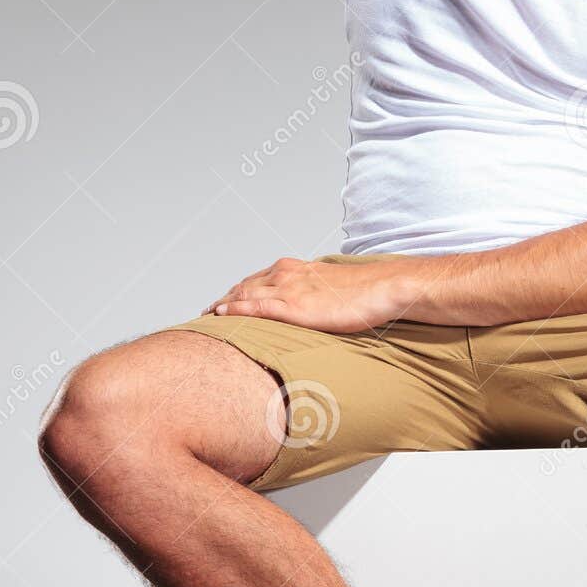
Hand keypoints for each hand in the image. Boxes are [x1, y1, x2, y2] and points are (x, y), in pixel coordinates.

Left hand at [202, 256, 416, 333]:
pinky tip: (218, 315)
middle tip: (203, 313)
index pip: (255, 280)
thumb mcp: (333, 290)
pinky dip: (232, 309)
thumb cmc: (366, 292)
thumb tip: (312, 311)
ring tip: (202, 318)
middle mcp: (286, 274)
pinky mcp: (294, 306)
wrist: (384, 288)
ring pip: (241, 294)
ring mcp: (289, 288)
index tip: (221, 303)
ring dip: (219, 305)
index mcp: (295, 268)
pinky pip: (254, 306)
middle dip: (221, 299)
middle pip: (242, 286)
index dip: (235, 292)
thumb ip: (315, 295)